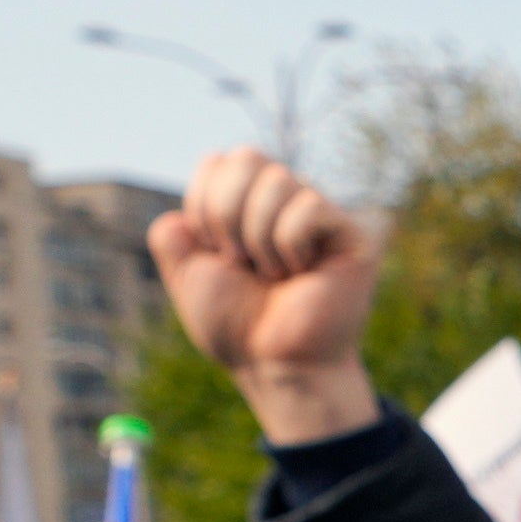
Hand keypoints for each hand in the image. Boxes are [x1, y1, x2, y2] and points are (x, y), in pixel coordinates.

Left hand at [151, 151, 385, 439]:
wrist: (273, 364)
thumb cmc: (236, 325)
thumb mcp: (186, 276)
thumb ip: (169, 237)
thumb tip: (178, 216)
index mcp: (247, 203)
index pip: (218, 162)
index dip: (204, 205)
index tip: (215, 253)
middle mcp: (285, 200)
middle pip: (246, 156)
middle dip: (227, 213)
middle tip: (239, 261)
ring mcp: (320, 214)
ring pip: (278, 181)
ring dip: (258, 238)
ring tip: (273, 275)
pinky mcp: (351, 234)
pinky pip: (309, 207)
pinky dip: (290, 246)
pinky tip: (302, 274)